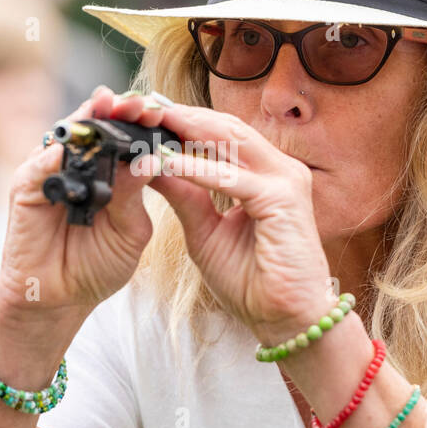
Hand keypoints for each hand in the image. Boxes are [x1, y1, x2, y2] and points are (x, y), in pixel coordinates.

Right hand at [0, 86, 160, 317]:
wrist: (59, 299)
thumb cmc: (97, 264)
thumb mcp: (129, 231)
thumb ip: (133, 196)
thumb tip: (150, 159)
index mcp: (109, 171)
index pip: (125, 136)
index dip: (142, 122)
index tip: (162, 112)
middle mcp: (79, 164)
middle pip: (96, 126)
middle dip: (116, 109)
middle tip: (137, 102)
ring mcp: (50, 172)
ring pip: (67, 137)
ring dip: (86, 121)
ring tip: (106, 108)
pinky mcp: (25, 189)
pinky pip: (38, 166)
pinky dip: (53, 156)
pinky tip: (69, 149)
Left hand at [144, 103, 333, 345]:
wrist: (285, 320)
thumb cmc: (252, 282)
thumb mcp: (204, 231)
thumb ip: (184, 195)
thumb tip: (152, 164)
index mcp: (265, 173)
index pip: (220, 135)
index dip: (182, 123)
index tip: (144, 116)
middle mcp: (279, 169)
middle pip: (225, 128)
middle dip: (181, 117)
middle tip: (140, 108)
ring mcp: (286, 179)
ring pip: (229, 141)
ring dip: (186, 131)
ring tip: (148, 123)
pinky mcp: (284, 198)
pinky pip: (232, 177)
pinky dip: (196, 169)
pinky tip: (166, 163)